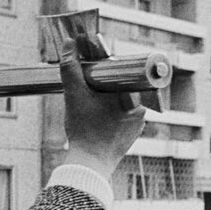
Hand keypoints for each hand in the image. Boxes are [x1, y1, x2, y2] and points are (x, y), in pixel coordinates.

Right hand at [60, 38, 145, 178]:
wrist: (89, 165)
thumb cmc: (84, 131)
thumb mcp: (74, 95)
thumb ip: (71, 68)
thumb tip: (69, 44)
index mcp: (134, 97)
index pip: (124, 73)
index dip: (107, 69)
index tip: (96, 69)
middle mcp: (141, 111)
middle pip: (122, 88)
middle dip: (105, 85)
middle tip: (89, 86)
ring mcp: (137, 125)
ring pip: (121, 103)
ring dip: (108, 100)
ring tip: (91, 102)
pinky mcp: (130, 137)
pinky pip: (121, 118)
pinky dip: (109, 115)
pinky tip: (96, 117)